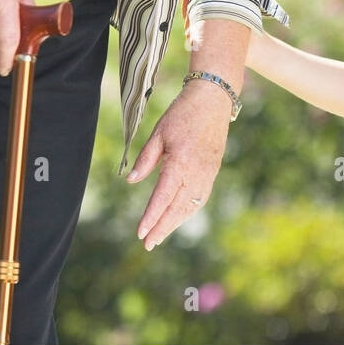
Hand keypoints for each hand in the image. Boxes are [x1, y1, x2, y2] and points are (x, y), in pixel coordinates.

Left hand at [125, 79, 231, 250]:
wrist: (213, 100)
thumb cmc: (182, 113)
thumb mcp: (158, 133)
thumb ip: (146, 159)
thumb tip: (130, 181)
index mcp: (180, 163)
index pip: (163, 197)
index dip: (151, 217)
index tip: (141, 233)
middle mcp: (196, 172)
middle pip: (178, 208)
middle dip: (163, 228)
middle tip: (148, 244)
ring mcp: (208, 173)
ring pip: (191, 206)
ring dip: (176, 223)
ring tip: (160, 235)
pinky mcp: (213, 171)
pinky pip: (200, 198)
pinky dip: (188, 211)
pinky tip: (178, 217)